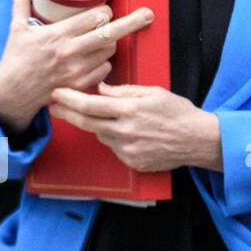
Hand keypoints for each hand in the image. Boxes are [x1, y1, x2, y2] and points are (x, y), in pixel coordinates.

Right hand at [0, 0, 153, 136]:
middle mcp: (70, 53)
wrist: (12, 93)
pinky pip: (104, 70)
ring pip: (109, 52)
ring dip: (110, 43)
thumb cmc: (15, 57)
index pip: (93, 18)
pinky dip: (103, 63)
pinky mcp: (79, 86)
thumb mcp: (16, 26)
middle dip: (131, 22)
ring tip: (100, 40)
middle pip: (109, 35)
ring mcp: (76, 71)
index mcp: (57, 35)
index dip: (104, 11)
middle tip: (148, 14)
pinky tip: (93, 59)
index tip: (105, 11)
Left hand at [48, 82, 222, 171]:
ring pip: (99, 135)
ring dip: (92, 124)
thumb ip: (124, 91)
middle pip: (86, 122)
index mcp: (130, 110)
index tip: (56, 93)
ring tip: (94, 114)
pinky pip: (112, 147)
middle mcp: (125, 131)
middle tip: (52, 106)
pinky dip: (111, 137)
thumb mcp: (153, 92)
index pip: (90, 104)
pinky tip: (122, 131)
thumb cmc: (177, 112)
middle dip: (66, 113)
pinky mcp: (131, 161)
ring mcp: (127, 149)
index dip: (69, 99)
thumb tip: (100, 88)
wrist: (198, 140)